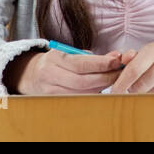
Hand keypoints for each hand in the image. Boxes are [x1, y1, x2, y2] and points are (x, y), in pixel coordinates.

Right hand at [5, 48, 123, 94]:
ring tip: (115, 79)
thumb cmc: (58, 61)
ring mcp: (50, 90)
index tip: (118, 60)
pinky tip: (101, 88)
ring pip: (82, 92)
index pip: (81, 63)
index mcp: (55, 58)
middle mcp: (50, 75)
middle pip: (83, 81)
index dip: (102, 63)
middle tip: (122, 72)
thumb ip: (93, 57)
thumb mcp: (70, 53)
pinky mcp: (54, 101)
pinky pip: (77, 99)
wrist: (31, 74)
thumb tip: (117, 57)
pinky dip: (92, 94)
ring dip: (102, 87)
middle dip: (105, 77)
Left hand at [108, 42, 153, 93]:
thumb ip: (129, 60)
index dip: (122, 83)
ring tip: (149, 93)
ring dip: (147, 98)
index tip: (114, 94)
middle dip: (134, 92)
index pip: (135, 68)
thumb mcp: (141, 60)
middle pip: (143, 84)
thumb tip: (125, 58)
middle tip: (133, 94)